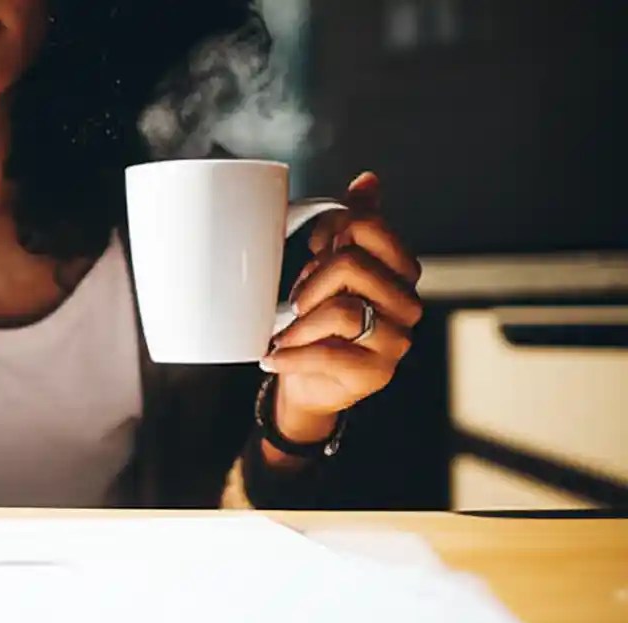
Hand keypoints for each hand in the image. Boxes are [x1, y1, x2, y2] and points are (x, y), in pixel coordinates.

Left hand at [261, 172, 422, 441]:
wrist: (314, 384)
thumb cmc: (323, 320)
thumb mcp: (335, 267)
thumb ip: (355, 224)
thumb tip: (367, 180)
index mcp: (401, 271)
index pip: (371, 227)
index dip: (333, 231)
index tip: (315, 248)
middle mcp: (407, 304)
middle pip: (352, 265)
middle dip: (311, 280)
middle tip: (295, 301)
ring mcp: (395, 341)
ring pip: (341, 310)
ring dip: (299, 322)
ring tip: (286, 333)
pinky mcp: (373, 373)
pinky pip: (326, 353)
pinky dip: (291, 355)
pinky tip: (273, 356)